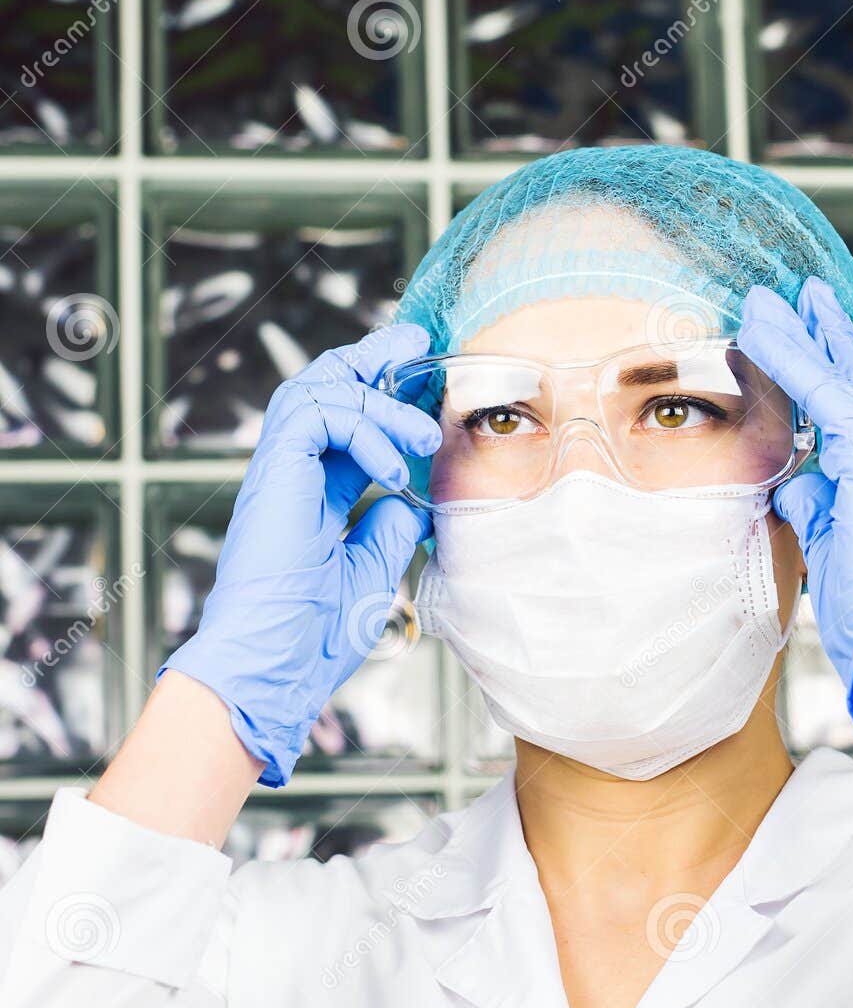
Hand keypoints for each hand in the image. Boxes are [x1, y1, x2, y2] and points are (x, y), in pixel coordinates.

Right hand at [160, 324, 440, 784]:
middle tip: (415, 344)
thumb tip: (414, 494)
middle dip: (372, 358)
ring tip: (423, 431)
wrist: (276, 662)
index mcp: (313, 494)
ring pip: (319, 390)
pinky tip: (392, 465)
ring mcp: (279, 470)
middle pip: (324, 387)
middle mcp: (291, 474)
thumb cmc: (314, 633)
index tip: (420, 372)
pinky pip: (317, 414)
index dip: (382, 395)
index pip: (346, 423)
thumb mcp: (373, 568)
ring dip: (379, 400)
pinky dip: (363, 427)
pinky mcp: (274, 470)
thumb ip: (391, 526)